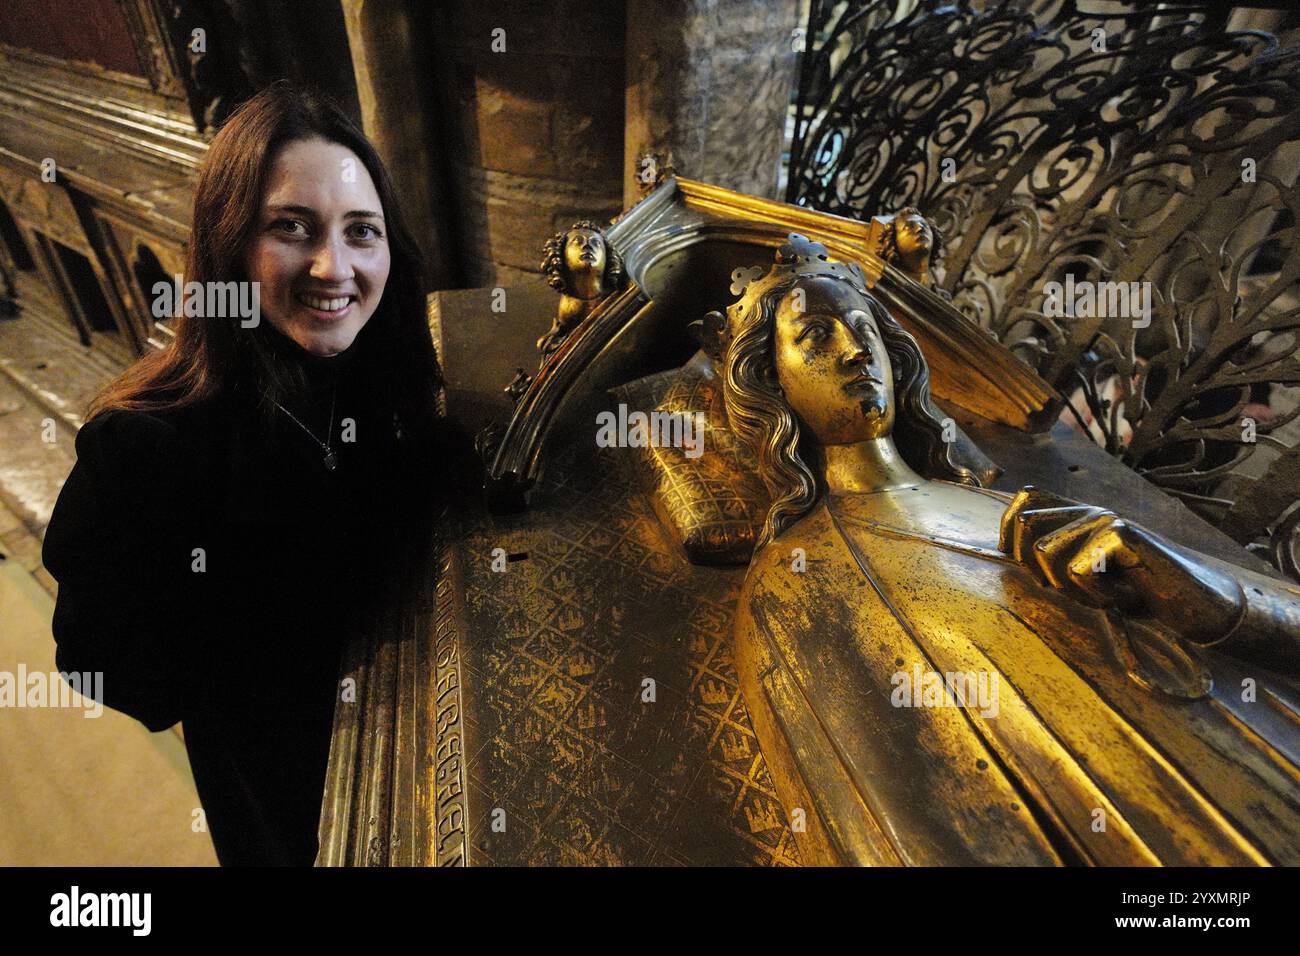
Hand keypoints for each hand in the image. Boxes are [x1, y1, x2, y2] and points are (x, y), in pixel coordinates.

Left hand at [999, 486, 1243, 644]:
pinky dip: (1095, 595)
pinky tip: (1123, 595)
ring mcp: (1106, 518)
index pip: (1023, 500)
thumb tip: (1004, 552)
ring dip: (1071, 588)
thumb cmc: (1136, 591)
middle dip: (1040, 569)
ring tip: (1106, 592)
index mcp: (1076, 515)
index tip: (1035, 572)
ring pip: (1044, 552)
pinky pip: (1077, 569)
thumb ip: (1048, 559)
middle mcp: (1088, 510)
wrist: (1194, 604)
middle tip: (1079, 588)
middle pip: (1025, 527)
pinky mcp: (1123, 534)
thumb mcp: (1082, 576)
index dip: (1012, 537)